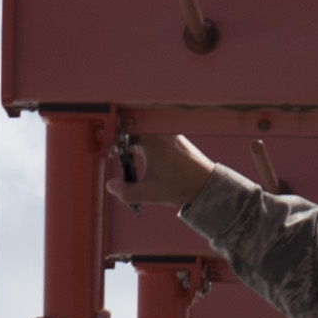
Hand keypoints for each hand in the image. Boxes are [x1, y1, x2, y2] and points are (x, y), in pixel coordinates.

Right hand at [113, 124, 265, 212]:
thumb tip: (111, 186)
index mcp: (152, 139)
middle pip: (133, 125)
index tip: (112, 151)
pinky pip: (154, 131)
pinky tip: (141, 151)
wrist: (207, 183)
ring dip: (133, 137)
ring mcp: (169, 132)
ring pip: (144, 127)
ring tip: (126, 152)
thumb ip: (126, 192)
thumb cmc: (181, 185)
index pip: (125, 127)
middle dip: (122, 136)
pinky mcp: (175, 136)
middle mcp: (160, 131)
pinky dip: (145, 138)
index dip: (114, 138)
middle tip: (117, 151)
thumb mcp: (150, 193)